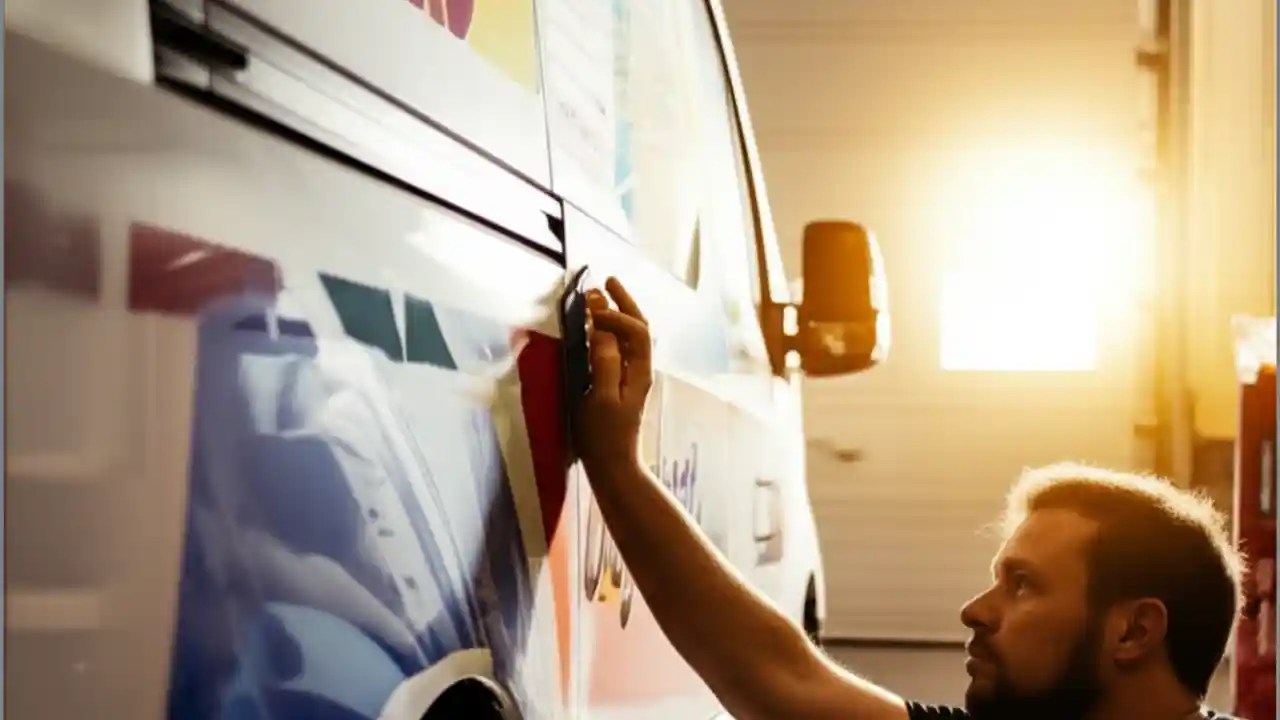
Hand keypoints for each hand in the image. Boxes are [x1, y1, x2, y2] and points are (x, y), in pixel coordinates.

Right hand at [574, 277, 653, 474]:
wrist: (612, 467)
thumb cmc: (604, 436)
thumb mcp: (602, 398)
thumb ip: (604, 362)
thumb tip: (601, 329)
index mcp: (639, 372)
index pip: (637, 330)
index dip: (617, 315)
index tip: (592, 311)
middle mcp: (639, 370)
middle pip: (639, 327)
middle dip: (624, 302)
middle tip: (607, 280)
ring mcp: (630, 377)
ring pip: (629, 336)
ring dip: (617, 313)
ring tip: (601, 296)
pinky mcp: (618, 385)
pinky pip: (618, 348)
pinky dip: (608, 331)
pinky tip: (596, 328)